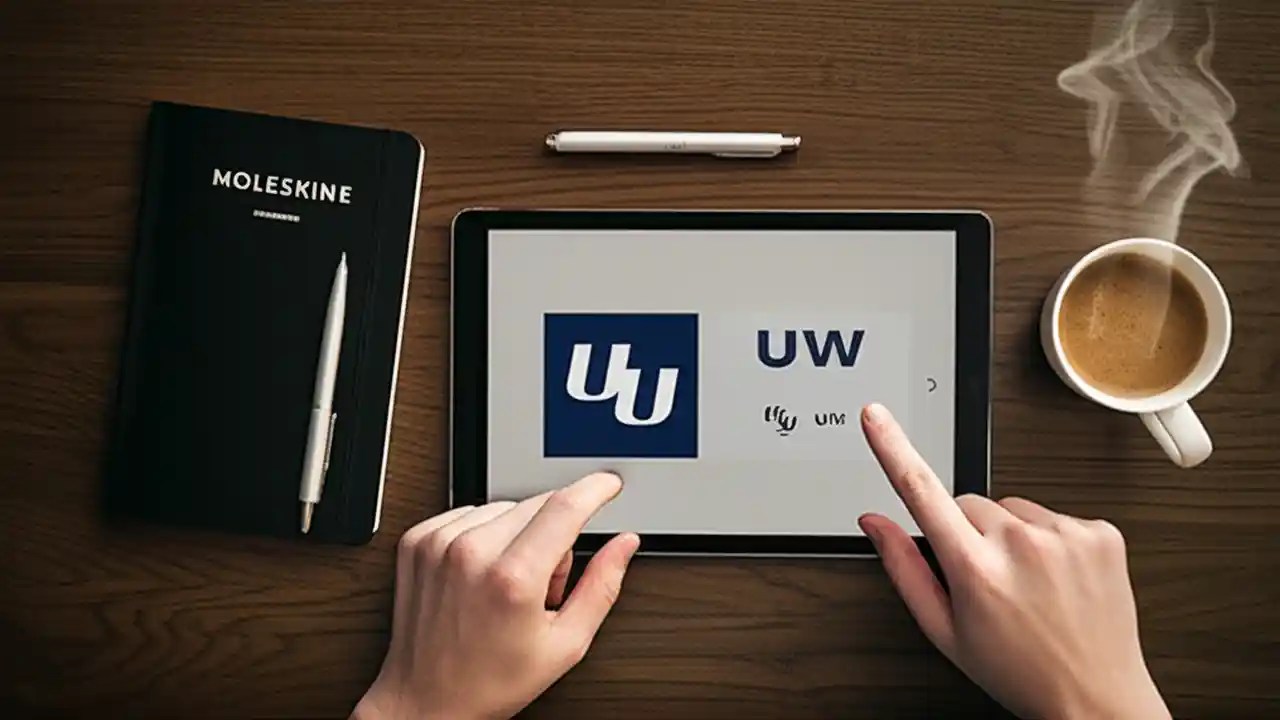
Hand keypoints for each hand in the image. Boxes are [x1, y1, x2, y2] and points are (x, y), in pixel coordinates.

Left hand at [353, 472, 639, 719]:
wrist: (424, 700)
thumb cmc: (488, 682)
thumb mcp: (564, 645)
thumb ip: (602, 587)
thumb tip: (623, 545)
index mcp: (513, 578)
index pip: (566, 506)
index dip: (596, 489)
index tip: (608, 485)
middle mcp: (472, 552)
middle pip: (539, 506)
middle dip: (555, 535)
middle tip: (543, 586)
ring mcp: (439, 543)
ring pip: (505, 508)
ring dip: (517, 534)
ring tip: (507, 584)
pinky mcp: (418, 540)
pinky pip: (469, 514)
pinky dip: (482, 535)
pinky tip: (480, 573)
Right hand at [857, 403, 1169, 719]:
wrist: (1095, 697)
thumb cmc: (1018, 670)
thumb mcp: (944, 631)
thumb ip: (904, 568)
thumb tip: (875, 523)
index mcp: (975, 569)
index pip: (921, 491)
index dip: (892, 447)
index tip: (875, 416)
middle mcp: (1021, 544)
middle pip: (969, 502)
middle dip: (968, 531)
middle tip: (988, 579)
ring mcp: (1065, 534)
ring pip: (1013, 508)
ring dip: (1013, 536)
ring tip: (1028, 583)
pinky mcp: (1100, 532)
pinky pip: (1055, 516)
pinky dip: (1052, 541)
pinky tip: (1058, 577)